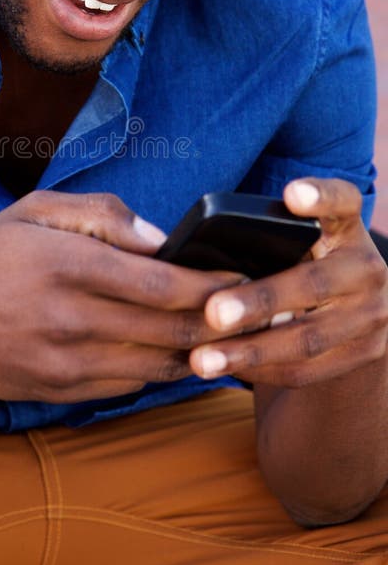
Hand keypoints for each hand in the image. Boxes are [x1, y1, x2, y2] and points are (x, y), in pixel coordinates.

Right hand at [0, 191, 241, 403]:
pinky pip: (135, 383)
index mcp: (67, 265)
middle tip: (256, 305)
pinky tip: (189, 354)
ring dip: (204, 349)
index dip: (212, 284)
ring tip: (235, 330)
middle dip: (223, 318)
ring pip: (160, 362)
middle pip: (171, 327)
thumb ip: (99, 214)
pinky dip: (170, 369)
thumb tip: (160, 238)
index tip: (243, 276)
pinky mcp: (67, 391)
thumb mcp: (31, 212)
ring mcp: (70, 363)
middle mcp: (72, 319)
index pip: (161, 283)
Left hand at [189, 178, 387, 386]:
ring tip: (203, 359)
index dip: (320, 196)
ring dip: (249, 351)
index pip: (343, 201)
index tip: (291, 193)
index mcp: (345, 227)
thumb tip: (194, 257)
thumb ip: (265, 239)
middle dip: (259, 301)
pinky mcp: (365, 353)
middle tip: (213, 312)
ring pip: (307, 338)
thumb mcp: (296, 242)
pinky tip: (226, 369)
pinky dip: (261, 371)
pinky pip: (307, 370)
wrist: (352, 308)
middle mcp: (366, 267)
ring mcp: (371, 313)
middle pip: (312, 284)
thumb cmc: (300, 262)